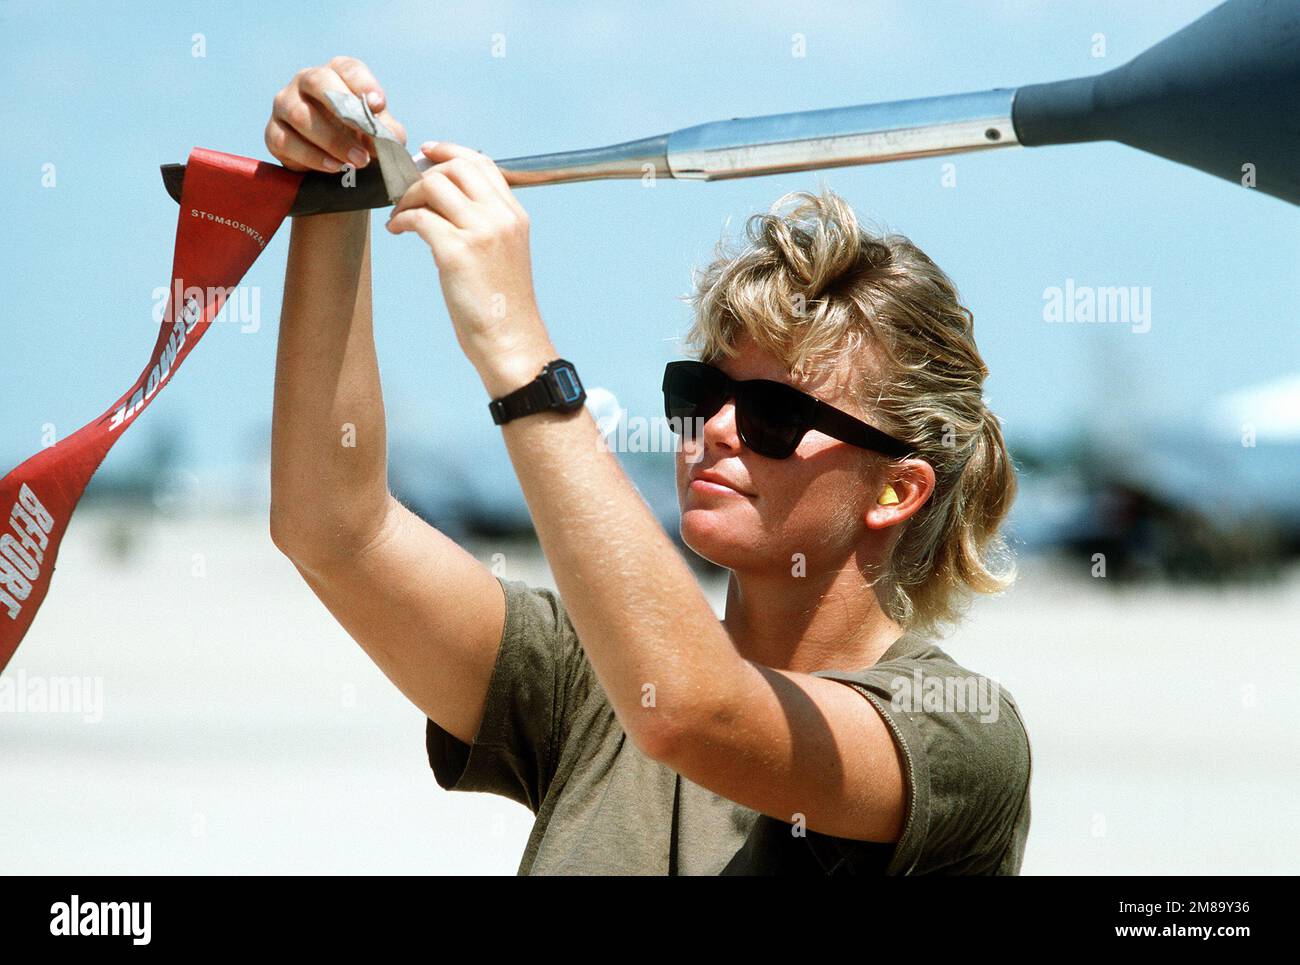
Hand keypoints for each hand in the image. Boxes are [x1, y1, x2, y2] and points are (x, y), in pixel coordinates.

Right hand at [265, 55, 406, 173]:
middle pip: (317, 81)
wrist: (335, 166)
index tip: (378, 104)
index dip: (363, 83)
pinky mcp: (273, 132)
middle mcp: (305, 81)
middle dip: (343, 109)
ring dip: (332, 140)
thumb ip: (387, 131)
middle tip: (367, 134)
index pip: (347, 68)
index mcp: (336, 74)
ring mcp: (285, 105)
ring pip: (300, 115)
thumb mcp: (379, 133)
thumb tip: (387, 135)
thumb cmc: (360, 139)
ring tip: (358, 161)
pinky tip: (334, 167)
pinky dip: (313, 157)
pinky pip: (286, 141)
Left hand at [386, 142, 551, 380]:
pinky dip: (401, 219)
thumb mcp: (503, 253)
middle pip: (455, 167)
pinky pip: (419, 217)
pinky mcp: (457, 253)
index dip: (450, 152)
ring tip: (399, 216)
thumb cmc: (501, 304)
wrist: (510, 340)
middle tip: (405, 192)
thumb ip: (483, 224)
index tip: (426, 153)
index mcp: (514, 215)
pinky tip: (397, 230)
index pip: (482, 163)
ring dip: (407, 196)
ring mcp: (480, 233)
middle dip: (423, 173)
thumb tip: (442, 203)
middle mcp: (500, 217)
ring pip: (433, 186)